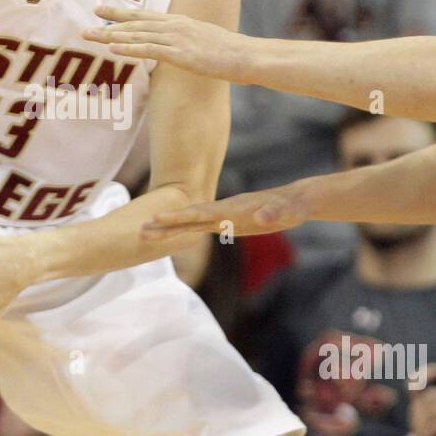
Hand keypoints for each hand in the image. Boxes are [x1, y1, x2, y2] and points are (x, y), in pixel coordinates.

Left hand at [83, 7, 252, 80]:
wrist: (246, 56)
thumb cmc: (228, 51)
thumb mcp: (202, 40)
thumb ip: (185, 39)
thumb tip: (174, 46)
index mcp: (179, 21)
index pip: (144, 15)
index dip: (120, 12)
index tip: (100, 10)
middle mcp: (174, 26)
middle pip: (135, 23)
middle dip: (108, 24)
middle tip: (85, 28)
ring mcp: (177, 39)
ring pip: (138, 35)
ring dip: (112, 36)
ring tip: (91, 37)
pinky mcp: (181, 54)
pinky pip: (150, 50)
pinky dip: (129, 49)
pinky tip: (113, 49)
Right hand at [140, 182, 309, 240]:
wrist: (294, 200)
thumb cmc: (291, 206)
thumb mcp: (287, 211)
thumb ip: (274, 213)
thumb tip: (264, 216)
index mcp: (232, 209)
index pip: (200, 214)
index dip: (179, 217)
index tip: (158, 218)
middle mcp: (224, 211)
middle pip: (189, 218)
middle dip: (165, 224)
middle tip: (140, 230)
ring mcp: (224, 216)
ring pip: (192, 223)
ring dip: (170, 229)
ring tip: (148, 233)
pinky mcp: (228, 222)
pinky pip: (202, 227)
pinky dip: (185, 230)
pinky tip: (173, 234)